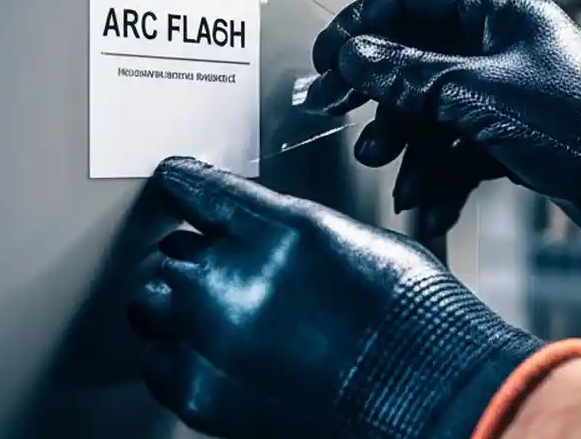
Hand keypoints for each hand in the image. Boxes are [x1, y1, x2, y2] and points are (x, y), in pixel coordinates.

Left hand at [129, 157, 542, 438]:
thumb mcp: (351, 240)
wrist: (430, 396)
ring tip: (208, 312)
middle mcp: (235, 281)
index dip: (184, 184)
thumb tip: (251, 236)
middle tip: (219, 270)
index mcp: (278, 230)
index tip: (176, 183)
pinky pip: (158, 363)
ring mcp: (214, 342)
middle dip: (195, 257)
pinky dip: (177, 356)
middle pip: (170, 251)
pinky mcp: (203, 395)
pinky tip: (210, 353)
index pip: (196, 190)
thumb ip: (284, 234)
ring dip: (175, 303)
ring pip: (150, 303)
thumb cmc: (411, 320)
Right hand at [303, 0, 580, 263]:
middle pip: (416, 62)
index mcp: (500, 14)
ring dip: (408, 146)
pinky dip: (440, 177)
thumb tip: (357, 57)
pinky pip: (459, 152)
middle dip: (377, 95)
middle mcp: (501, 49)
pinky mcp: (513, 140)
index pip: (413, 0)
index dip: (363, 25)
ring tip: (390, 172)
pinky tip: (427, 204)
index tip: (329, 57)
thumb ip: (413, 75)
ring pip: (433, 114)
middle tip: (334, 113)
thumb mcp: (483, 94)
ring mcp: (506, 96)